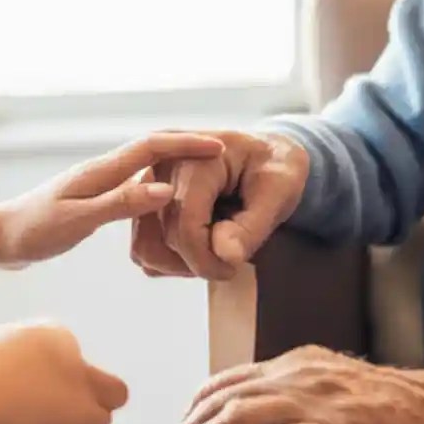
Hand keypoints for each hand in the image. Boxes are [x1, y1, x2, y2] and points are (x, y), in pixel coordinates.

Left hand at [0, 133, 224, 263]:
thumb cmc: (33, 231)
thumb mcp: (78, 221)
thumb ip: (120, 205)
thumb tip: (165, 191)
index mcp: (101, 172)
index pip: (152, 148)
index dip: (187, 145)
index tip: (220, 147)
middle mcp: (101, 172)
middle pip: (152, 149)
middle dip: (186, 145)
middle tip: (223, 150)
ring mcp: (96, 184)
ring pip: (144, 166)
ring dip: (174, 163)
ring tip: (206, 171)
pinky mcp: (92, 200)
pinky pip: (134, 185)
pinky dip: (157, 184)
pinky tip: (166, 199)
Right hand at [0, 321, 128, 423]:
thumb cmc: (4, 356)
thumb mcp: (47, 335)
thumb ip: (70, 355)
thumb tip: (72, 366)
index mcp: (90, 388)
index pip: (118, 394)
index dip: (100, 386)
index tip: (79, 378)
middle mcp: (80, 423)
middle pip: (95, 422)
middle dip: (79, 413)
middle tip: (47, 396)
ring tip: (22, 414)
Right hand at [131, 131, 308, 279]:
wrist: (263, 153)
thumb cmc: (274, 167)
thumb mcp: (280, 190)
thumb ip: (253, 225)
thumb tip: (225, 256)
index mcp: (194, 159)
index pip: (184, 222)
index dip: (204, 258)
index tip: (230, 270)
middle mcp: (161, 167)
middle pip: (162, 236)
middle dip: (195, 262)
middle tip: (227, 264)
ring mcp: (148, 185)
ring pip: (144, 244)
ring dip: (176, 264)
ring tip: (211, 257)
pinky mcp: (144, 201)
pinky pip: (143, 244)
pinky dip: (166, 258)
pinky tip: (197, 250)